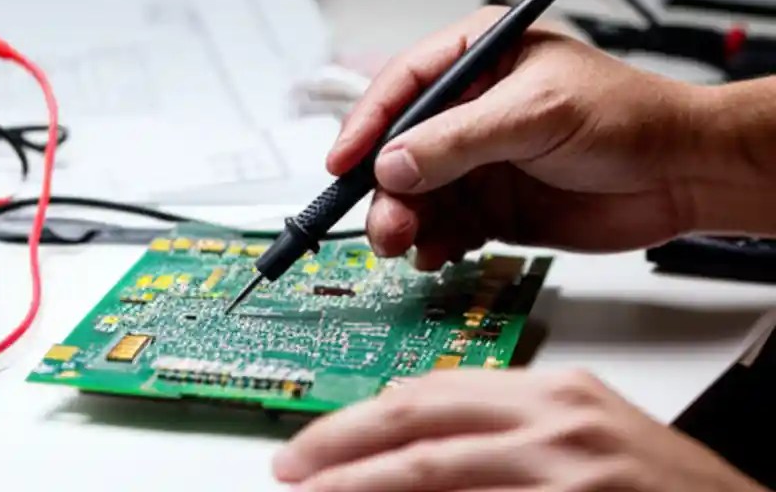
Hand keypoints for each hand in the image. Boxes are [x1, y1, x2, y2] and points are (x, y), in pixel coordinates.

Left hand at [273, 369, 765, 491]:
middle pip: (418, 419)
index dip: (361, 416)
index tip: (318, 440)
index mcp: (553, 390)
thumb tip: (407, 445)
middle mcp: (556, 418)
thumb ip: (499, 434)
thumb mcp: (578, 439)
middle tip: (292, 465)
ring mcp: (567, 468)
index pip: (431, 390)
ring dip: (362, 486)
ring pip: (434, 469)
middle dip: (342, 444)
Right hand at [328, 6, 709, 268]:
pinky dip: (432, 243)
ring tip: (405, 244)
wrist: (684, 176)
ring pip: (413, 191)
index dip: (366, 123)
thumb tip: (392, 165)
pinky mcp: (491, 204)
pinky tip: (436, 254)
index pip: (402, 85)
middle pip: (398, 147)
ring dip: (402, 220)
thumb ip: (458, 141)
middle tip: (385, 222)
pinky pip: (442, 225)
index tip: (342, 161)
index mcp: (478, 58)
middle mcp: (469, 108)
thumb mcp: (535, 116)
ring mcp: (477, 159)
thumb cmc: (628, 118)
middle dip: (384, 187)